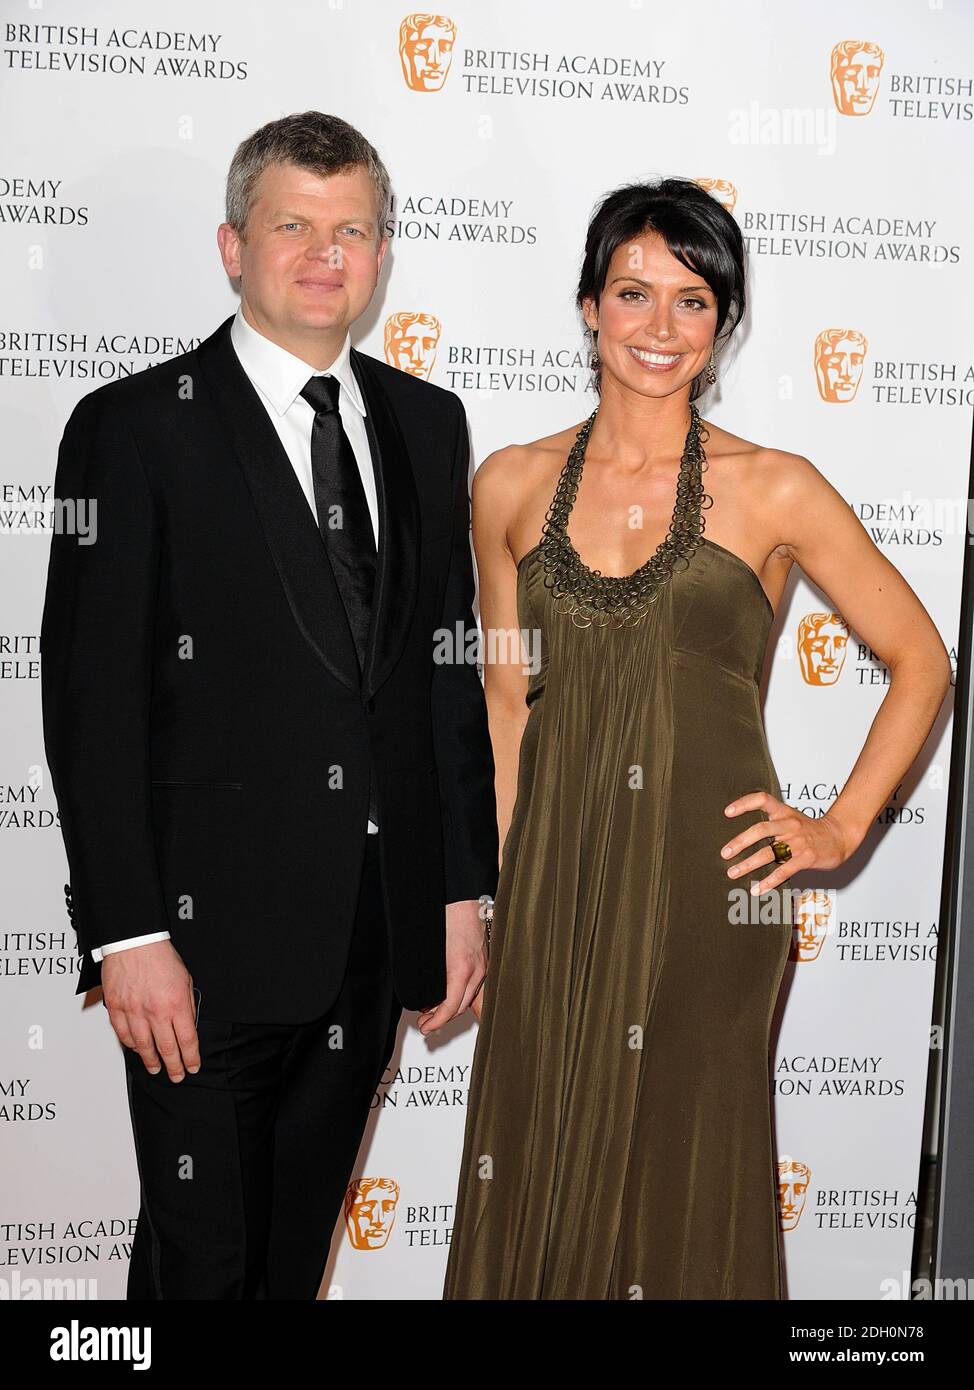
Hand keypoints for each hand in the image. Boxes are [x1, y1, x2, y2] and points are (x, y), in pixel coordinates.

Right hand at [100, 939, 199, 1081]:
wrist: (135, 942)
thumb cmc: (160, 957)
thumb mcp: (186, 980)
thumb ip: (187, 1005)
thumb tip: (188, 1025)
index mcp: (176, 1003)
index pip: (187, 1040)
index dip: (190, 1058)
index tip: (192, 1066)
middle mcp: (155, 1011)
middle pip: (166, 1048)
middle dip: (173, 1066)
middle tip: (176, 1076)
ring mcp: (134, 1011)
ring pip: (143, 1046)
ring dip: (151, 1060)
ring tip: (156, 1068)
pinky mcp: (117, 1008)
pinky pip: (123, 1034)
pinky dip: (130, 1045)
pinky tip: (137, 1049)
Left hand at [416, 900, 487, 1036]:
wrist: (464, 896)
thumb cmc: (447, 916)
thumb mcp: (431, 950)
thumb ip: (428, 975)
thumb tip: (421, 995)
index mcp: (462, 968)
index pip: (451, 1007)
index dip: (437, 1021)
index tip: (425, 1027)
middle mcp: (478, 970)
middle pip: (461, 1007)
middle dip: (441, 1018)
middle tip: (424, 1022)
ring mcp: (484, 966)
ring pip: (468, 997)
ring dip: (451, 1007)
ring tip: (432, 1010)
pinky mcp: (485, 961)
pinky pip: (474, 985)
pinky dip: (460, 994)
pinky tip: (447, 992)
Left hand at [720, 791, 851, 894]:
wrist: (839, 836)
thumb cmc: (810, 829)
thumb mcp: (792, 818)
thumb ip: (772, 823)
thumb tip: (742, 837)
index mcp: (784, 812)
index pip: (762, 800)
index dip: (744, 803)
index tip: (727, 812)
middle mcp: (789, 824)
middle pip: (761, 830)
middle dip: (740, 842)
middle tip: (725, 853)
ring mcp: (798, 842)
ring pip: (769, 852)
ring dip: (748, 864)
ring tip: (733, 873)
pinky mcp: (806, 858)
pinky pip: (784, 870)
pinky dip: (768, 881)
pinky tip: (757, 889)